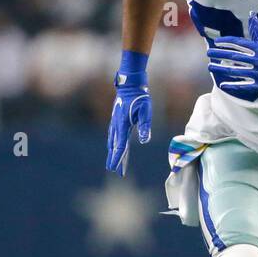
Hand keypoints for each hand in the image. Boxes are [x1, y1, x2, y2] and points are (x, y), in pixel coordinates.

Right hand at [106, 53, 151, 175]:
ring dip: (112, 152)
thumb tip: (144, 140)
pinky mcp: (115, 120)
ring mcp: (114, 122)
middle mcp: (116, 125)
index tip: (114, 168)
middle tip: (114, 171)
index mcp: (122, 125)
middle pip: (113, 146)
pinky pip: (113, 135)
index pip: (120, 145)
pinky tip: (114, 147)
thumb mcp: (145, 111)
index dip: (117, 158)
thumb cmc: (140, 98)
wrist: (130, 85)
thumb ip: (145, 126)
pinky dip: (113, 144)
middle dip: (113, 158)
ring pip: (112, 141)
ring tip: (113, 162)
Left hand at [207, 13, 257, 96]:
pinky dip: (233, 85)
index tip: (217, 42)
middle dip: (220, 54)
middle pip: (234, 56)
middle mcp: (257, 60)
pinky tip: (222, 85)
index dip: (227, 42)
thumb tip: (252, 14)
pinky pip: (244, 85)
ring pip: (236, 70)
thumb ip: (257, 30)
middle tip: (209, 53)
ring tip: (210, 67)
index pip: (239, 44)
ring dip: (222, 69)